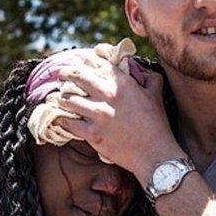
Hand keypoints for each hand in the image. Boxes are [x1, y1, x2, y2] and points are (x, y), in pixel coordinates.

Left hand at [56, 60, 179, 175]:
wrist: (154, 154)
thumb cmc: (156, 125)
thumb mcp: (156, 95)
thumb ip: (149, 79)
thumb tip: (141, 71)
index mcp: (123, 84)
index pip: (98, 65)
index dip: (86, 61)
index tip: (80, 61)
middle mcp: (108, 96)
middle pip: (78, 77)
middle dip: (66, 73)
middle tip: (61, 74)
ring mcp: (99, 115)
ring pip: (69, 100)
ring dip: (62, 97)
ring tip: (60, 97)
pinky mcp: (92, 134)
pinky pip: (69, 123)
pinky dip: (62, 119)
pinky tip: (59, 117)